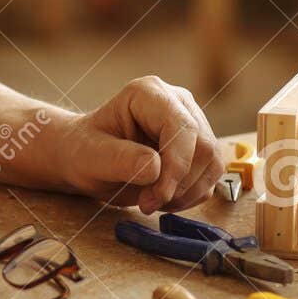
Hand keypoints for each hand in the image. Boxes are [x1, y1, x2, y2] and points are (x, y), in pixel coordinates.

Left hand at [55, 77, 221, 212]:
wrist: (87, 159)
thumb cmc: (85, 151)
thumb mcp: (91, 157)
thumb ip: (120, 160)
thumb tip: (155, 169)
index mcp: (149, 94)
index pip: (182, 128)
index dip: (177, 165)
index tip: (157, 196)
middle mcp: (177, 104)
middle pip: (203, 147)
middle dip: (179, 184)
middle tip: (147, 204)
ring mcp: (192, 125)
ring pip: (212, 164)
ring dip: (186, 193)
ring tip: (151, 201)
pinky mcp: (198, 149)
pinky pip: (210, 178)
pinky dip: (190, 196)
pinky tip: (162, 198)